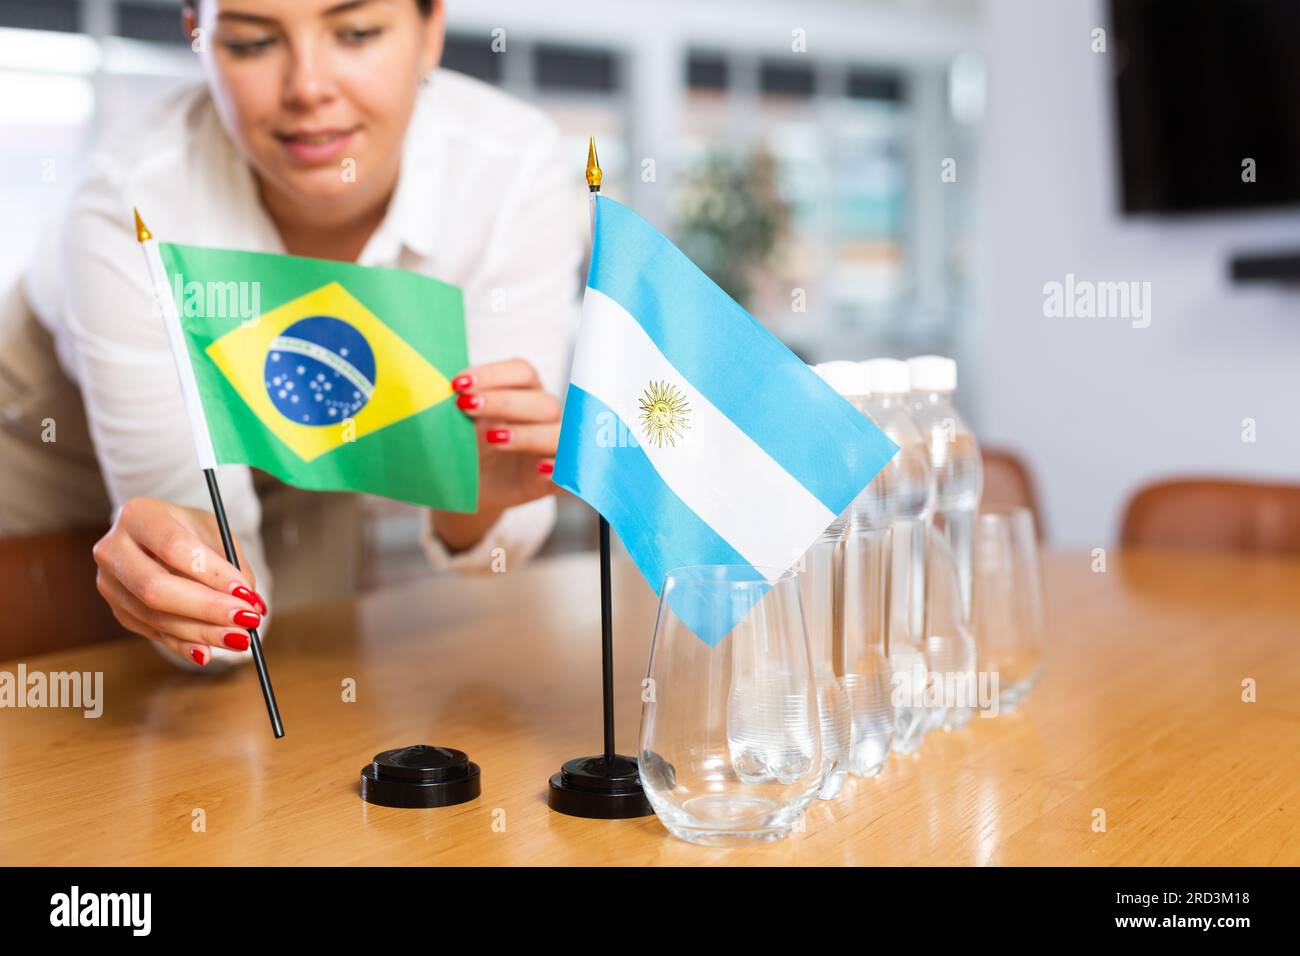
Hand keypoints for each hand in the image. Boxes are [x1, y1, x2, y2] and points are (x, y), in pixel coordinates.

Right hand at [92, 498, 267, 666]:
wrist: (156, 537)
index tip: (245, 593)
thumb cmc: (190, 531)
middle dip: (206, 608)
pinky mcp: (117, 608)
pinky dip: (183, 644)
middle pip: (156, 587)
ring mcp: (109, 581)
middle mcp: (113, 548)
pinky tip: (208, 651)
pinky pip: (152, 632)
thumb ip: (233, 564)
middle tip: (245, 620)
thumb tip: (250, 603)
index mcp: (139, 515)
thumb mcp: (215, 533)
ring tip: (239, 638)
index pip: (173, 547)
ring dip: (200, 632)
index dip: (211, 573)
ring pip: (154, 615)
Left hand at [433, 359, 560, 551]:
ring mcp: (554, 446)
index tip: (459, 383)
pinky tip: (539, 469)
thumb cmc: (467, 447)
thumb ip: (459, 407)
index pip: (522, 372)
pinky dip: (559, 467)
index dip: (494, 374)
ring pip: (560, 433)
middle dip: (503, 402)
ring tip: (494, 439)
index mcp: (524, 391)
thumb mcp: (458, 426)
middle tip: (466, 407)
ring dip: (528, 434)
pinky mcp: (556, 478)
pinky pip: (571, 470)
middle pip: (541, 401)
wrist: (469, 490)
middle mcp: (544, 415)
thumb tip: (441, 390)